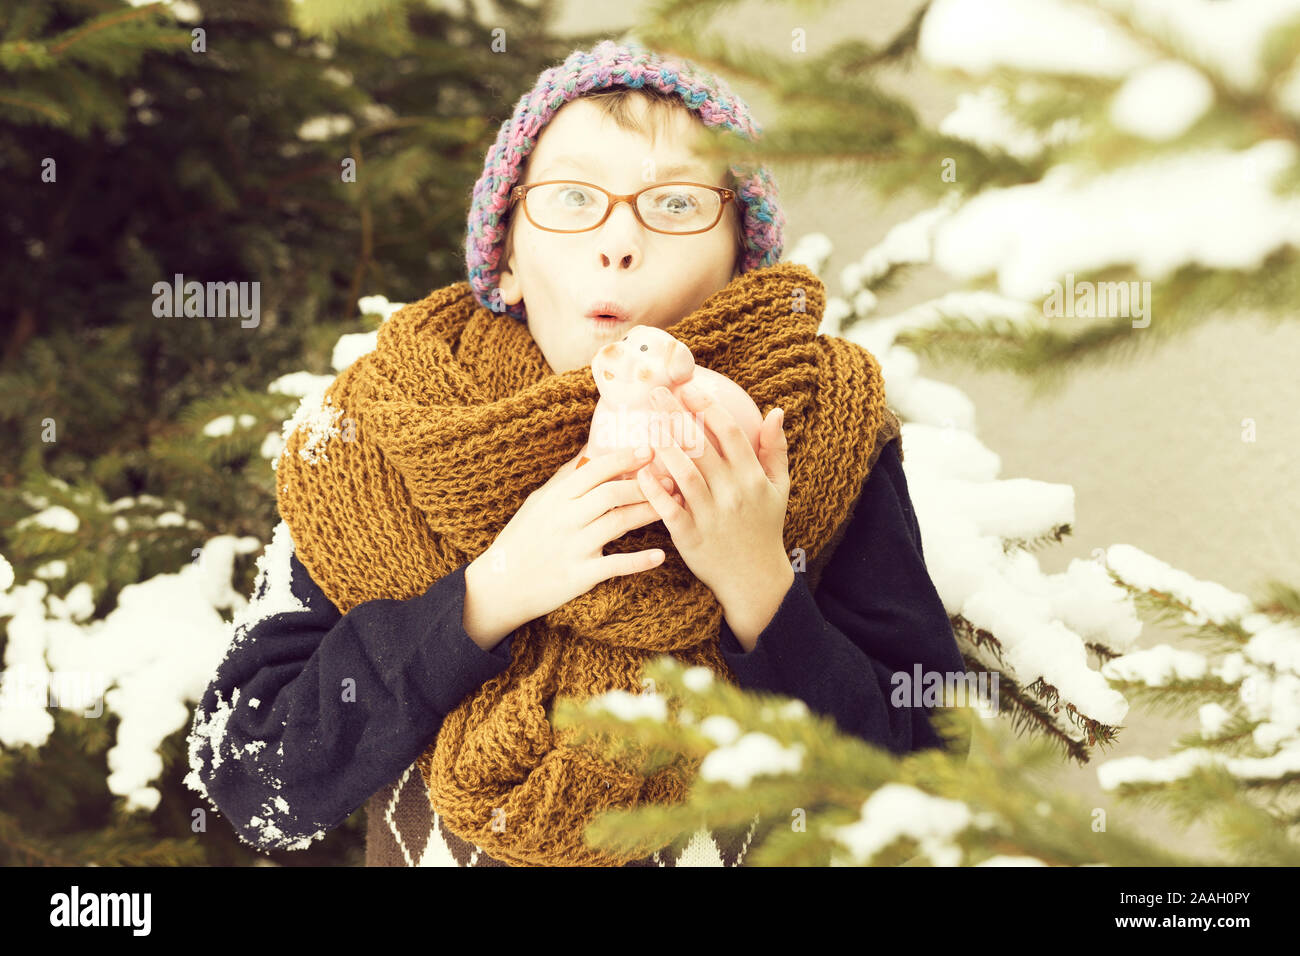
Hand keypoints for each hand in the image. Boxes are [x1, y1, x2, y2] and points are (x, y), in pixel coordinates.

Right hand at [464, 445, 684, 644]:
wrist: (501, 585)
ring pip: (618, 524)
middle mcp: (565, 519)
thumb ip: (566, 477)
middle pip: (611, 494)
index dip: (624, 458)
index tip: (650, 449)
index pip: (595, 470)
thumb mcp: (539, 501)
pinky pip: (614, 565)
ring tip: (674, 505)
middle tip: (673, 478)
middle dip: (645, 484)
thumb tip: (590, 447)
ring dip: (649, 512)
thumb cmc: (522, 538)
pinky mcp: (579, 575)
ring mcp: (572, 547)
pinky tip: (660, 555)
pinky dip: (638, 561)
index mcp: (556, 497)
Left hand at [636, 383, 792, 618]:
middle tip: (656, 392)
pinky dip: (655, 490)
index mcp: (752, 477)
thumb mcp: (779, 487)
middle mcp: (733, 493)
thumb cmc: (764, 526)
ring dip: (665, 447)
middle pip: (702, 447)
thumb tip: (776, 411)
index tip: (688, 386)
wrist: (755, 578)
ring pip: (684, 474)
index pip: (730, 433)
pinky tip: (640, 470)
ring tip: (645, 425)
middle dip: (678, 416)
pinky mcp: (691, 537)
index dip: (708, 407)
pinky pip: (670, 509)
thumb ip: (776, 449)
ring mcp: (711, 516)